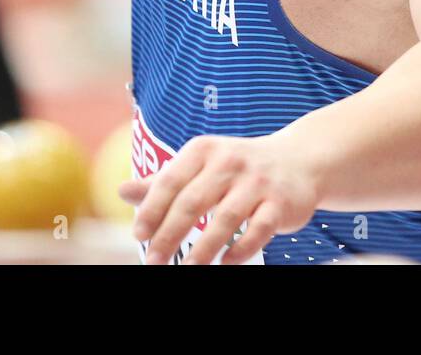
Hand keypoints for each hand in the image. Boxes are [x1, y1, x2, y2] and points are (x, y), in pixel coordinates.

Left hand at [119, 133, 319, 264]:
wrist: (299, 160)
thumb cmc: (237, 168)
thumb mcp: (200, 166)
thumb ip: (163, 181)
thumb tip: (121, 192)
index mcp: (204, 150)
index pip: (170, 181)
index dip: (152, 209)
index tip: (138, 235)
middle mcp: (229, 162)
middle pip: (193, 201)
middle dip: (170, 234)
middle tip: (154, 261)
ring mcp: (257, 182)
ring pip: (225, 218)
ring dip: (204, 249)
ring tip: (188, 270)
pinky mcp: (280, 202)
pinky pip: (258, 229)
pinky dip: (241, 248)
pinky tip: (225, 263)